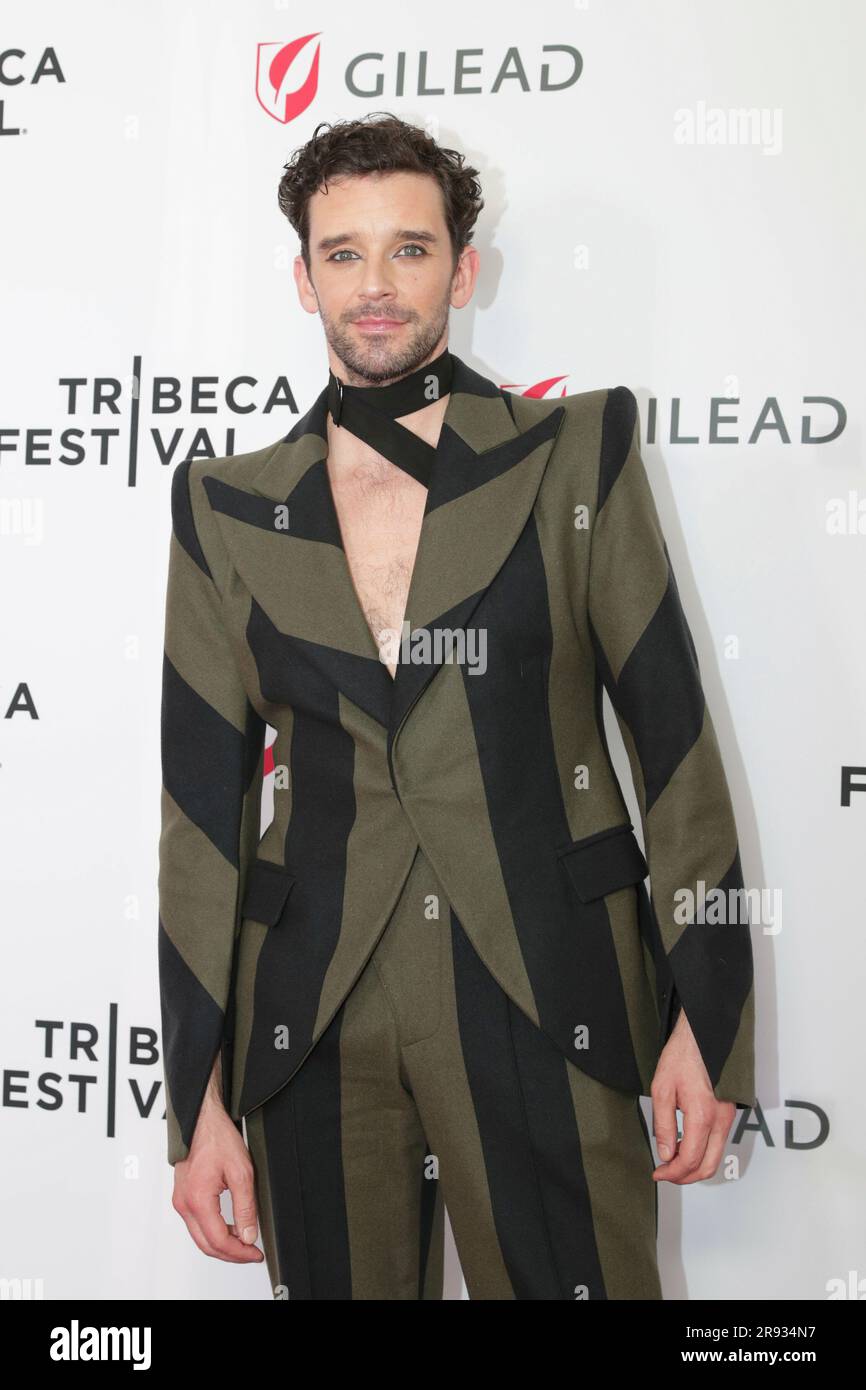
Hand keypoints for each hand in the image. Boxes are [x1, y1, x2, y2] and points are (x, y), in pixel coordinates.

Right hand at [171, 1089, 264, 1263]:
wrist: (202, 1120)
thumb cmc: (218, 1139)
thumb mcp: (241, 1172)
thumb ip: (245, 1207)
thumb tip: (249, 1235)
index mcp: (197, 1200)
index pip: (218, 1241)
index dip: (239, 1253)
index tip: (255, 1253)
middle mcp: (184, 1204)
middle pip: (206, 1245)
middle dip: (231, 1254)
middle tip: (251, 1253)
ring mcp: (181, 1201)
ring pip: (200, 1237)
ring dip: (222, 1244)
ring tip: (244, 1242)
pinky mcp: (182, 1196)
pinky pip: (196, 1224)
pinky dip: (213, 1232)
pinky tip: (229, 1228)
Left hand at [650, 1008, 735, 1184]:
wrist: (703, 1037)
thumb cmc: (681, 1057)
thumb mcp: (662, 1089)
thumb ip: (664, 1125)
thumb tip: (666, 1154)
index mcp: (702, 1115)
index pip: (690, 1160)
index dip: (672, 1172)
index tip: (658, 1172)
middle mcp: (720, 1121)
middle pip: (708, 1167)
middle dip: (685, 1176)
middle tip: (665, 1173)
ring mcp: (728, 1118)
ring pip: (715, 1158)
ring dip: (694, 1167)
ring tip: (671, 1161)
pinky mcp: (728, 1114)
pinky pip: (718, 1144)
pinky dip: (702, 1154)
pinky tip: (684, 1146)